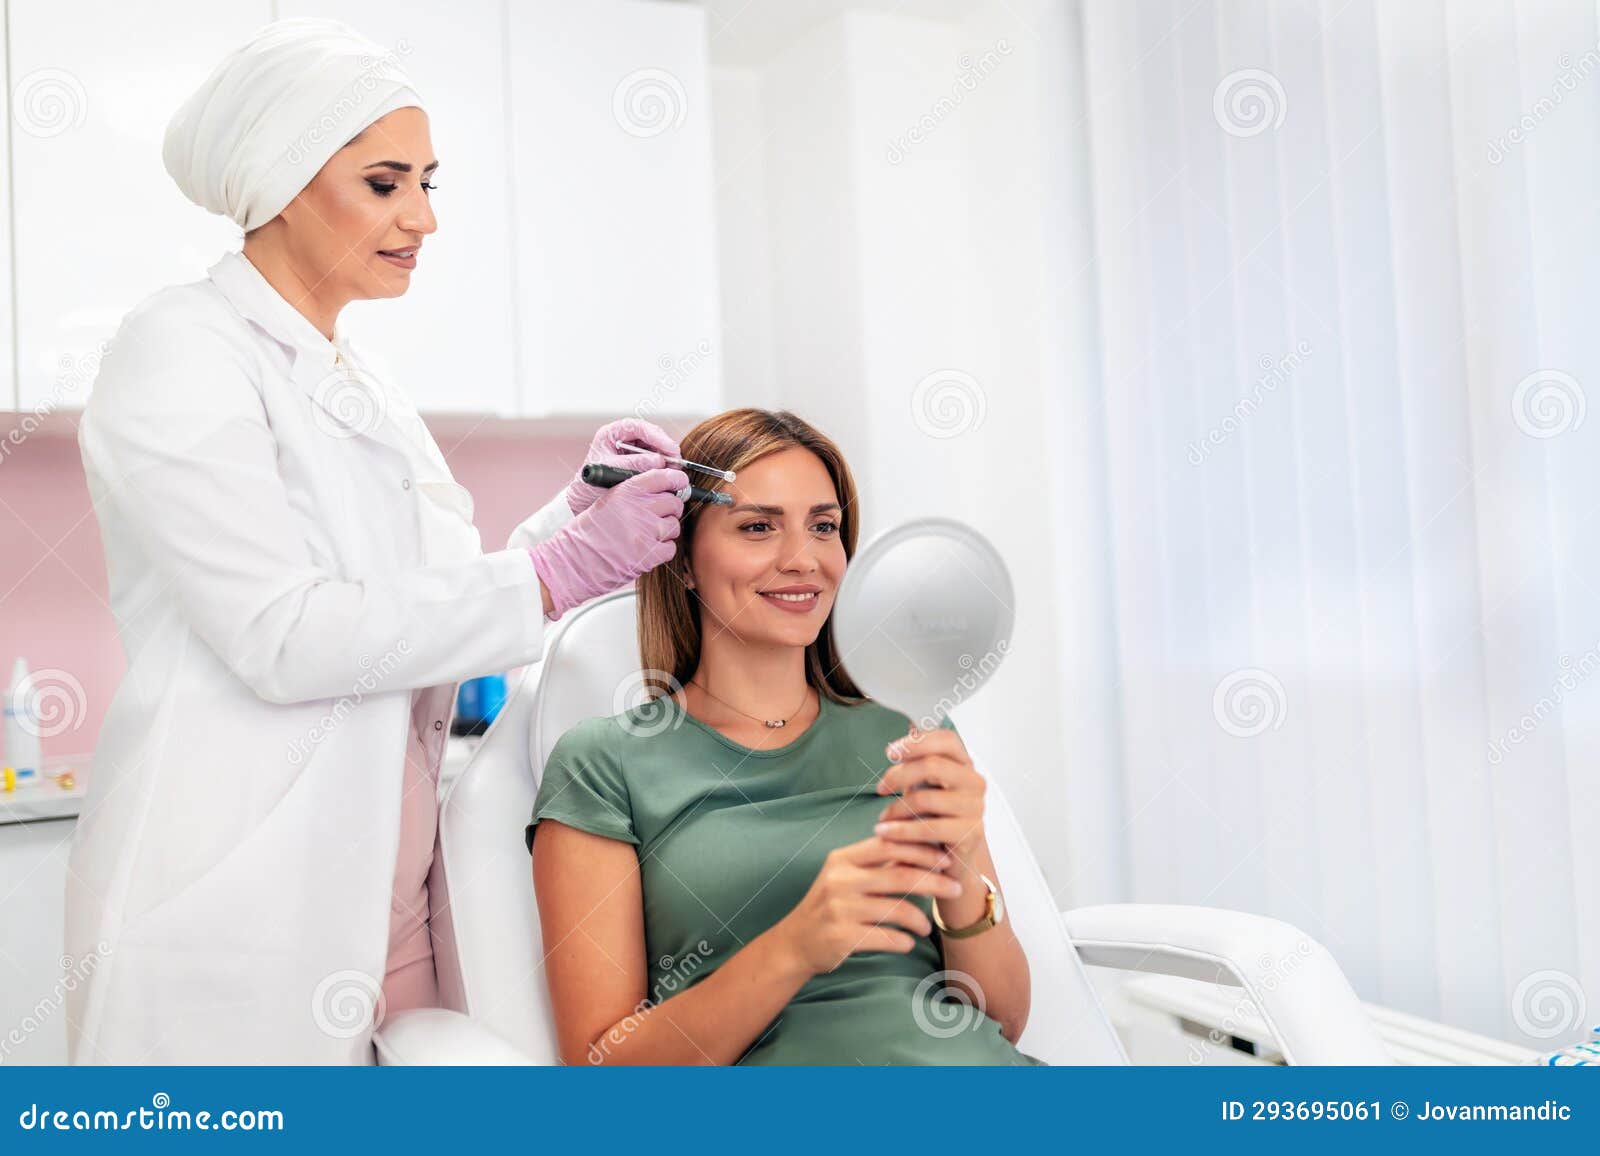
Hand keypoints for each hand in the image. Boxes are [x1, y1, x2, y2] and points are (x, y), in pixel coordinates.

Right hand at [529, 466, 688, 619]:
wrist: (571, 561)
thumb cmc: (587, 533)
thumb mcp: (608, 501)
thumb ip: (635, 494)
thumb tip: (666, 491)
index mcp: (627, 491)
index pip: (665, 477)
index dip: (676, 480)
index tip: (680, 483)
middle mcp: (639, 508)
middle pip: (674, 503)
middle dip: (670, 510)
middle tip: (657, 516)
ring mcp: (645, 532)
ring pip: (674, 526)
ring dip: (665, 531)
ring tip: (646, 536)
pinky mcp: (648, 554)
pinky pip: (670, 548)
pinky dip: (662, 550)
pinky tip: (647, 550)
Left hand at [567, 418, 680, 515]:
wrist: (585, 501)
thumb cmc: (590, 485)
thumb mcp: (611, 472)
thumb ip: (633, 465)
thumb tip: (658, 461)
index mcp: (611, 433)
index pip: (638, 427)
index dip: (657, 436)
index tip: (671, 449)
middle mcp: (623, 438)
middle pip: (651, 436)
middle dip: (666, 448)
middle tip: (677, 462)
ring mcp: (632, 449)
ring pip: (656, 447)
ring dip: (667, 458)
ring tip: (675, 471)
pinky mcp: (639, 461)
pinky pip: (656, 459)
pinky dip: (664, 467)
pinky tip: (669, 475)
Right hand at [770, 836, 962, 976]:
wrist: (795, 942)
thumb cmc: (830, 905)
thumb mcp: (845, 876)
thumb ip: (876, 862)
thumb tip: (922, 845)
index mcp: (843, 858)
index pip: (889, 844)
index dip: (921, 850)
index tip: (946, 859)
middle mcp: (839, 880)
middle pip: (899, 875)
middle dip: (934, 881)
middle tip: (956, 889)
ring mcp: (840, 909)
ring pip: (896, 910)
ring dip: (919, 919)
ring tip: (927, 926)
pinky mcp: (842, 937)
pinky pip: (886, 938)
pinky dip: (903, 941)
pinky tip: (908, 942)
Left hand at [873, 726, 986, 860]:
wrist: (953, 861)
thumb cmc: (937, 820)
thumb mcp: (926, 787)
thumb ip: (919, 762)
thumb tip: (905, 732)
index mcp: (965, 765)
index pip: (946, 740)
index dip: (916, 742)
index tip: (890, 752)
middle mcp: (974, 783)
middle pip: (932, 765)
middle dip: (898, 775)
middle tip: (880, 789)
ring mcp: (975, 808)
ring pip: (926, 798)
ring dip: (896, 809)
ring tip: (881, 820)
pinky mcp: (970, 834)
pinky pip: (929, 828)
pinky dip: (901, 831)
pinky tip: (885, 833)